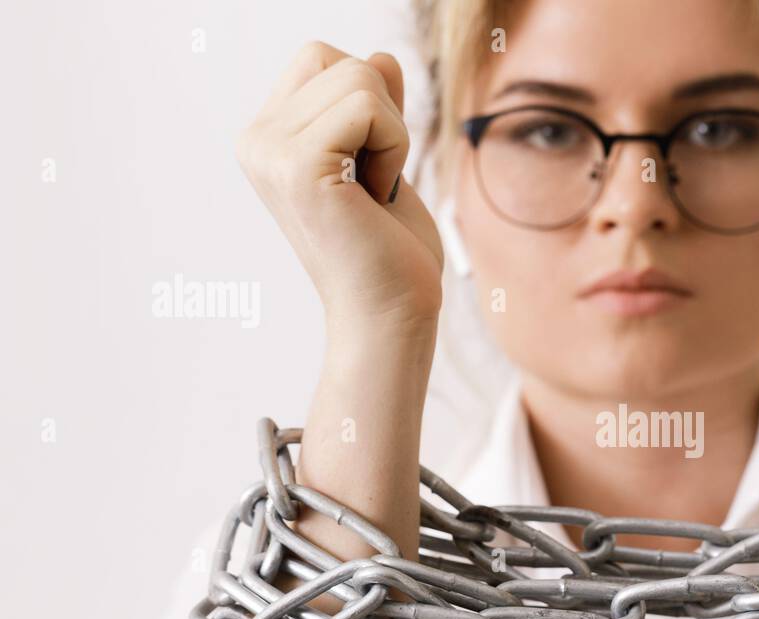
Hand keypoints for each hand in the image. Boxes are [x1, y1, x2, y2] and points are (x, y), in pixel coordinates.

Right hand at [237, 42, 443, 347]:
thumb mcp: (384, 160)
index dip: (370, 104)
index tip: (366, 171)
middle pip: (341, 60)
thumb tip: (381, 56)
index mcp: (267, 138)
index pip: (324, 59)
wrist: (390, 314)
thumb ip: (376, 108)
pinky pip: (370, 106)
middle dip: (383, 116)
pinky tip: (377, 196)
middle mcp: (257, 141)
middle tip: (373, 184)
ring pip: (360, 75)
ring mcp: (271, 152)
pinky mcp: (298, 164)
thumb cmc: (390, 251)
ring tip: (373, 193)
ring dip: (393, 136)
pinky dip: (395, 148)